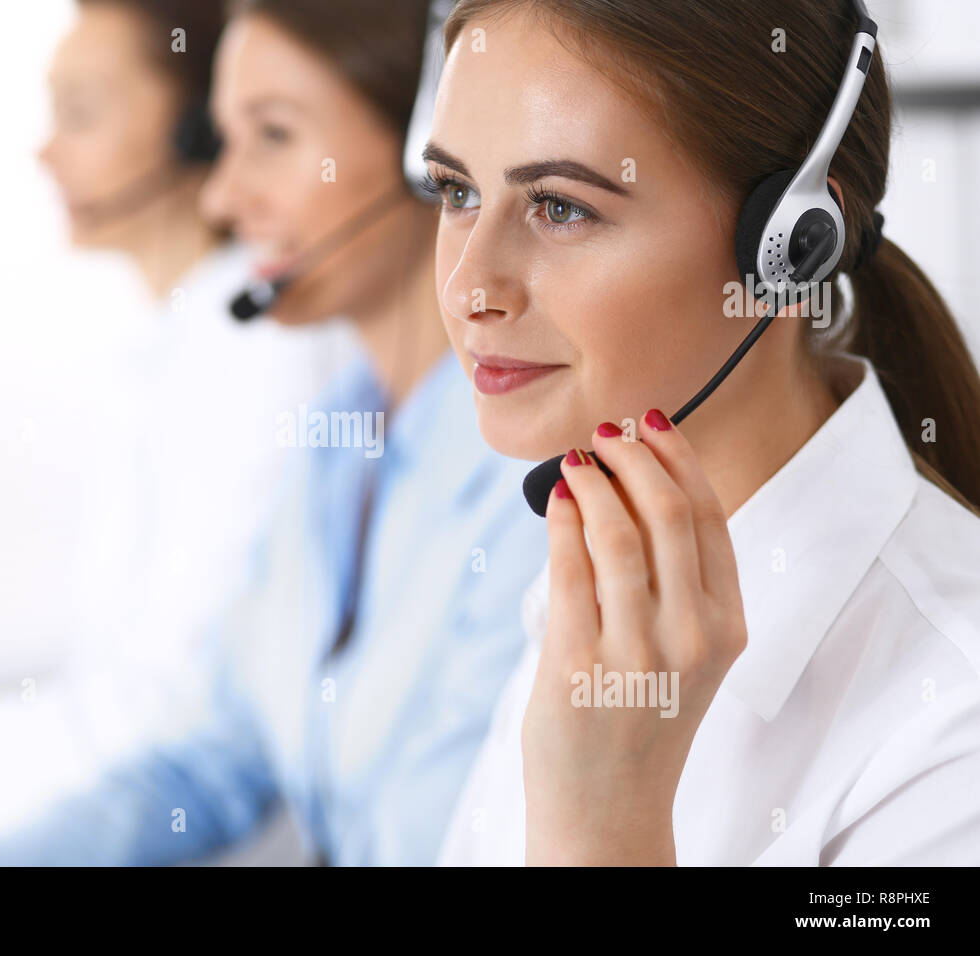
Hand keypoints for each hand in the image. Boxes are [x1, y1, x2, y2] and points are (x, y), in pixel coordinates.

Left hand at [522, 410, 746, 864]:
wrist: (609, 808)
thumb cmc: (639, 718)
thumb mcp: (684, 652)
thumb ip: (673, 580)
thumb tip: (628, 483)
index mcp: (727, 627)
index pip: (711, 518)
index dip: (678, 459)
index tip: (650, 424)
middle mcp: (693, 637)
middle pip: (669, 512)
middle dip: (634, 456)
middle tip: (606, 432)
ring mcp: (637, 652)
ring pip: (619, 531)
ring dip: (594, 480)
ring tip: (575, 460)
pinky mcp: (580, 664)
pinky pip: (571, 567)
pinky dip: (563, 520)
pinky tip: (557, 500)